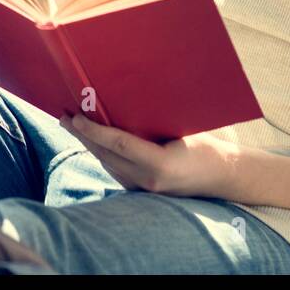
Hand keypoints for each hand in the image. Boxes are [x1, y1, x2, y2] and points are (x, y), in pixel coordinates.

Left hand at [58, 114, 236, 198]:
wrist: (225, 176)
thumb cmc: (207, 145)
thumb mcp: (184, 127)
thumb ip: (155, 120)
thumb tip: (124, 96)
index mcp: (160, 165)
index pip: (119, 145)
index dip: (94, 130)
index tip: (75, 117)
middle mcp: (150, 182)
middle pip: (107, 156)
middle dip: (83, 136)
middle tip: (64, 117)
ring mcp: (146, 191)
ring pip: (109, 165)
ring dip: (90, 145)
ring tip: (73, 126)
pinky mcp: (145, 192)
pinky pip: (117, 172)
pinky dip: (103, 155)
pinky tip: (93, 142)